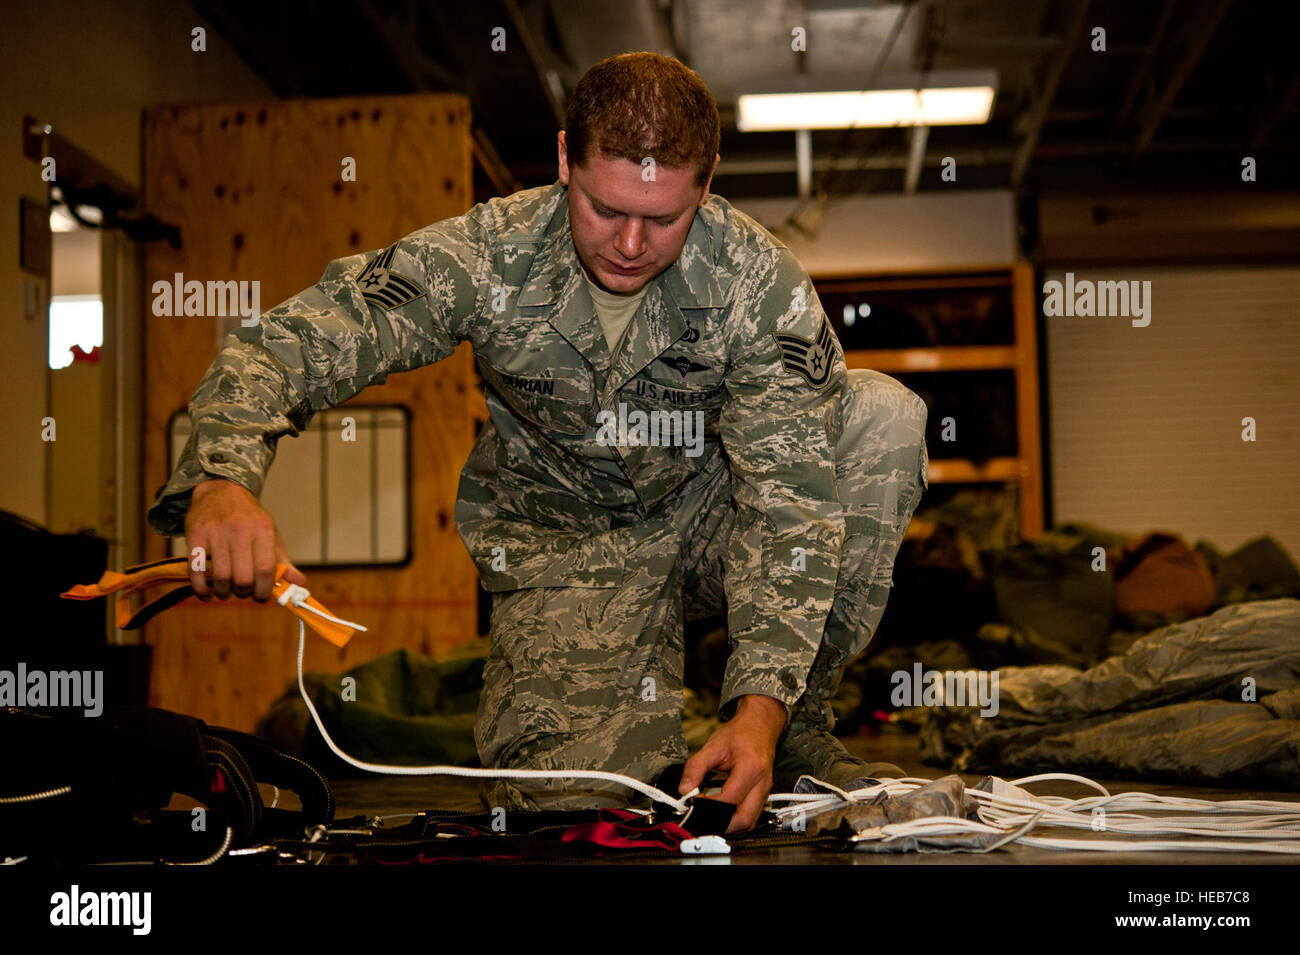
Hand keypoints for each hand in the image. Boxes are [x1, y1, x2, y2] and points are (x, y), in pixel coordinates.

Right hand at [184, 478, 305, 601]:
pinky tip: (206, 593)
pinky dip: (201, 588)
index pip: (266, 569)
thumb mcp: (270, 534)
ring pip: (221, 577)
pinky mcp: (195, 535)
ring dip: (224, 592)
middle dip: (244, 593)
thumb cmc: (249, 518)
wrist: (221, 490)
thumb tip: (299, 583)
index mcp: (262, 530)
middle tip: (243, 593)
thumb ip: (282, 561)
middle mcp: (240, 530)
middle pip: (243, 577)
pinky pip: (196, 570)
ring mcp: (216, 533)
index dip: (264, 590)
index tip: (261, 597)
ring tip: (226, 592)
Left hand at [678, 694, 786, 833]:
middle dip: (721, 825)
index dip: (709, 806)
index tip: (694, 802)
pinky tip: (722, 813)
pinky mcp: (763, 794)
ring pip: (750, 822)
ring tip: (711, 817)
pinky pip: (752, 816)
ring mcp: (765, 791)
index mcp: (750, 768)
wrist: (760, 725)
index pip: (729, 799)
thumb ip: (696, 767)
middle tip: (702, 818)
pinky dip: (736, 819)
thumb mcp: (713, 745)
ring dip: (730, 825)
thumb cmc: (740, 734)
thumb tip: (684, 790)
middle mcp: (761, 783)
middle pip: (744, 819)